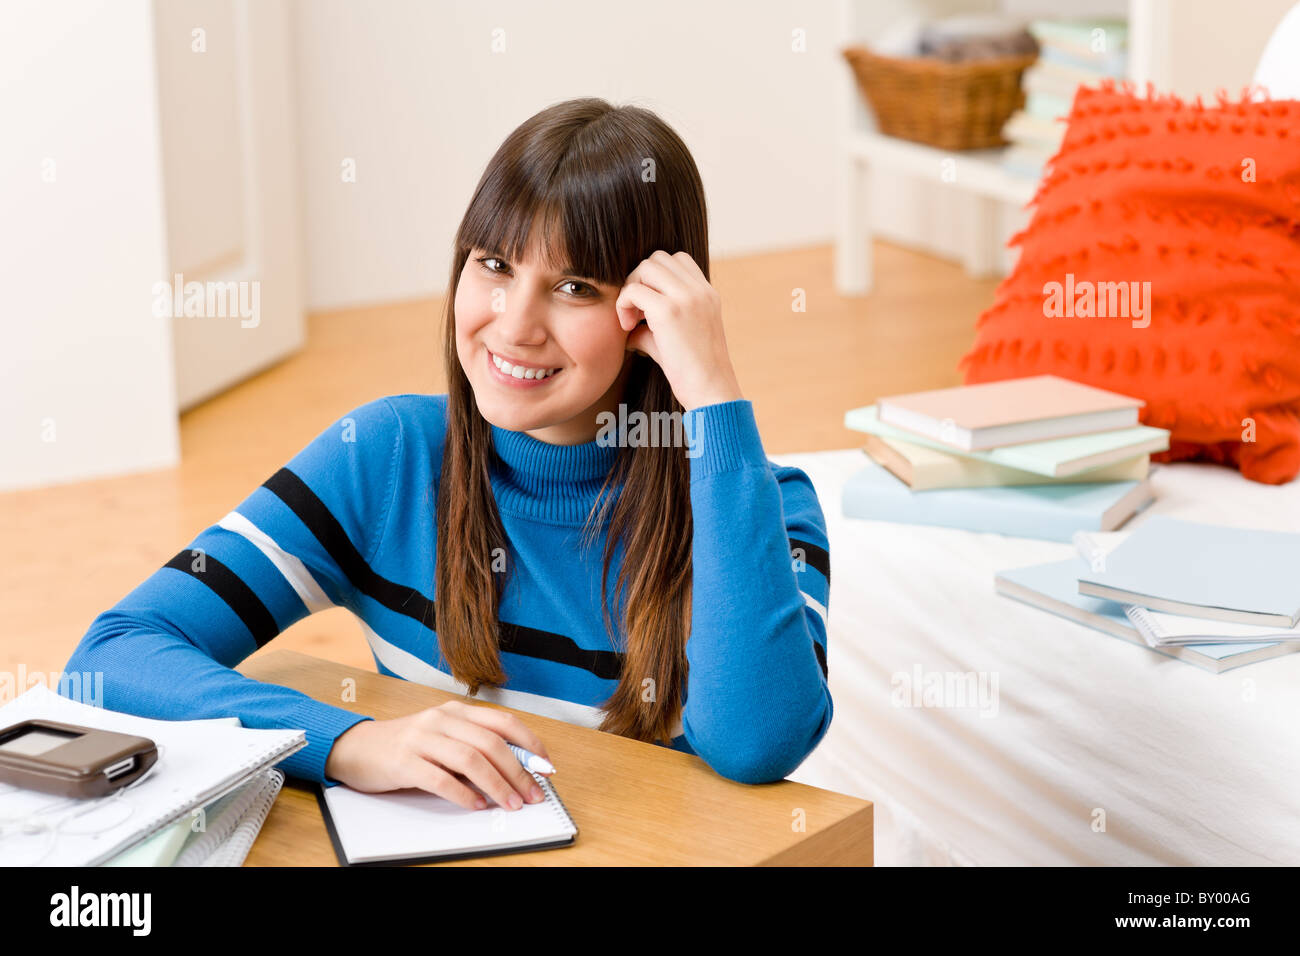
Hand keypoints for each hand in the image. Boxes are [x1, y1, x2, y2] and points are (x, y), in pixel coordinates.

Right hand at [324, 701, 553, 810]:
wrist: (356, 748)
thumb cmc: (406, 745)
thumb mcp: (443, 737)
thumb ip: (474, 746)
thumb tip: (516, 768)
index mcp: (456, 711)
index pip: (503, 722)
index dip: (530, 744)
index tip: (546, 766)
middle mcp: (441, 719)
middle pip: (491, 743)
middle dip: (518, 771)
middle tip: (533, 794)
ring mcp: (421, 738)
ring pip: (470, 760)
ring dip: (496, 785)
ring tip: (511, 804)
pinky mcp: (403, 762)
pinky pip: (440, 778)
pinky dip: (462, 794)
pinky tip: (476, 806)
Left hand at [616, 250, 742, 411]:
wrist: (712, 392)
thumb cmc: (696, 374)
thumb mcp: (679, 341)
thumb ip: (655, 327)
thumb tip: (630, 329)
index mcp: (707, 294)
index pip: (677, 260)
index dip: (655, 278)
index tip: (648, 308)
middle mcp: (700, 290)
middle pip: (657, 258)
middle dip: (639, 280)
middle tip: (635, 313)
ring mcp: (686, 297)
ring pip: (645, 267)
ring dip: (631, 289)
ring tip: (631, 320)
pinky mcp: (669, 312)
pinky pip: (633, 291)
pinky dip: (623, 305)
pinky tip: (628, 329)